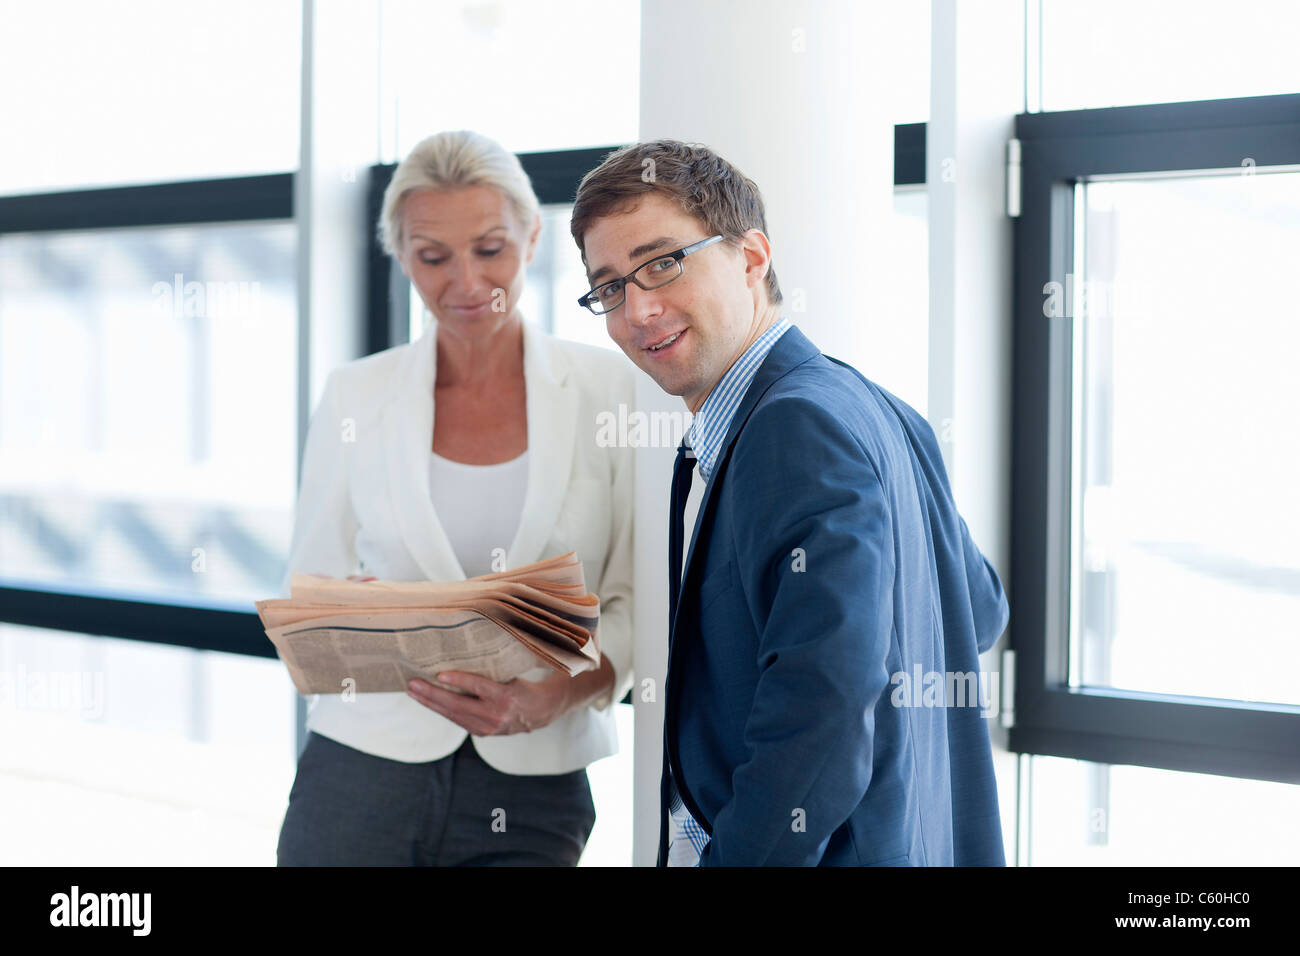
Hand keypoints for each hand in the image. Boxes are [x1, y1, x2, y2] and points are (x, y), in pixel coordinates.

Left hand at [405, 671, 572, 735]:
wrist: (540, 712)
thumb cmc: (523, 686)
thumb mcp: (512, 675)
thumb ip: (490, 671)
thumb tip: (460, 654)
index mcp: (506, 696)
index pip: (478, 687)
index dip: (459, 681)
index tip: (440, 674)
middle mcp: (495, 714)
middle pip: (458, 705)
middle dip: (432, 694)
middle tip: (413, 683)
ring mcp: (487, 727)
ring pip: (453, 715)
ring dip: (430, 703)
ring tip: (413, 692)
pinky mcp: (482, 733)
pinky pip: (457, 720)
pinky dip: (441, 710)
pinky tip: (428, 701)